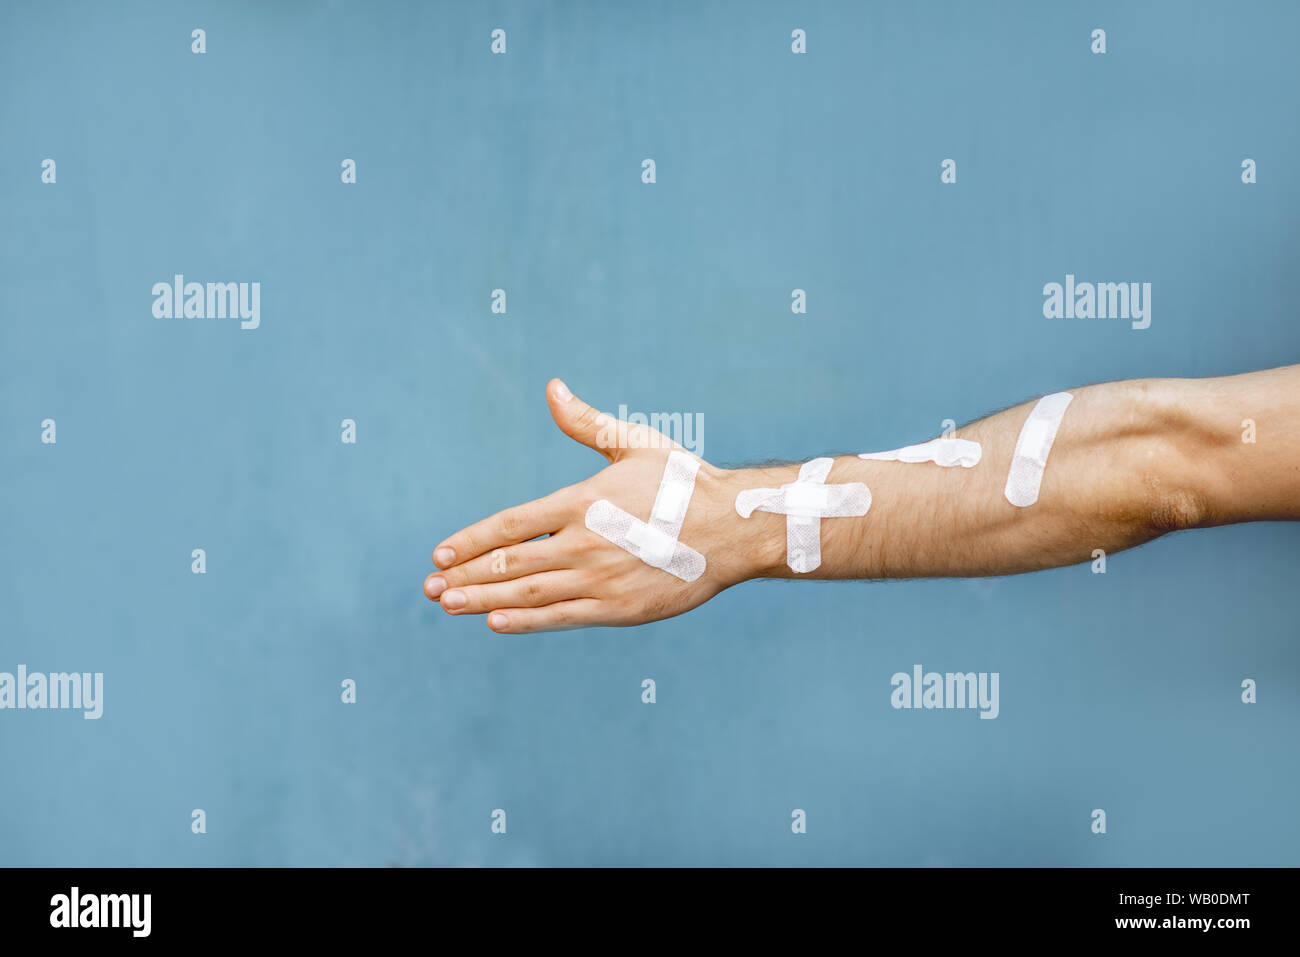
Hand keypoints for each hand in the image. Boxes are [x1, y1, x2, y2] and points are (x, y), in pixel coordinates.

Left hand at [423, 379, 783, 633]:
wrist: (736, 528)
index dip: (472, 540)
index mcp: (583, 501)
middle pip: (511, 562)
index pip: (512, 524)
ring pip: (528, 592)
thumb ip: (587, 423)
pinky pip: (562, 617)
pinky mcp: (620, 608)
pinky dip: (525, 620)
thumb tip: (552, 388)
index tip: (440, 553)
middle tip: (429, 587)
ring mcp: (601, 578)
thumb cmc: (685, 483)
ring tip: (447, 604)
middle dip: (465, 575)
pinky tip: (494, 622)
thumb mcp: (635, 444)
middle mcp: (585, 542)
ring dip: (483, 599)